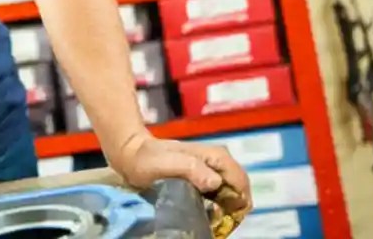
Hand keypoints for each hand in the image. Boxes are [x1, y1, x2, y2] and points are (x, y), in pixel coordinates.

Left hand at [111, 132, 252, 235]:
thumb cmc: (146, 158)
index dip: (236, 203)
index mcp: (217, 156)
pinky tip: (201, 213)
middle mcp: (219, 163)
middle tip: (211, 219)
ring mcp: (213, 172)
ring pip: (231, 197)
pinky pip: (220, 198)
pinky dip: (216, 208)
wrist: (131, 154)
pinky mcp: (205, 180)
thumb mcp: (164, 162)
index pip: (241, 184)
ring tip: (205, 217)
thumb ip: (190, 169)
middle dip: (231, 209)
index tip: (219, 216)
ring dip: (223, 210)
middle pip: (239, 192)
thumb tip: (215, 183)